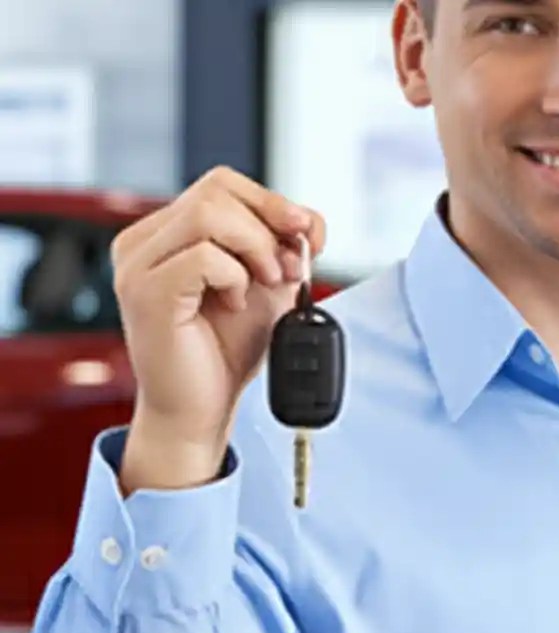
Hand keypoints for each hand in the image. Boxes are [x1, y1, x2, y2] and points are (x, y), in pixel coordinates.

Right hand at [113, 165, 325, 487]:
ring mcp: (137, 266)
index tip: (307, 236)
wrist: (201, 410)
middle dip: (269, 226)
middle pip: (216, 190)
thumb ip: (284, 247)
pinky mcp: (145, 293)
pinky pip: (202, 257)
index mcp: (166, 233)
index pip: (221, 183)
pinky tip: (233, 304)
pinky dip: (235, 278)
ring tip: (262, 283)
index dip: (273, 202)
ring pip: (208, 213)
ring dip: (255, 247)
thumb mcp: (269, 286)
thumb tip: (307, 221)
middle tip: (285, 269)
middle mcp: (142, 242)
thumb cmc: (226, 351)